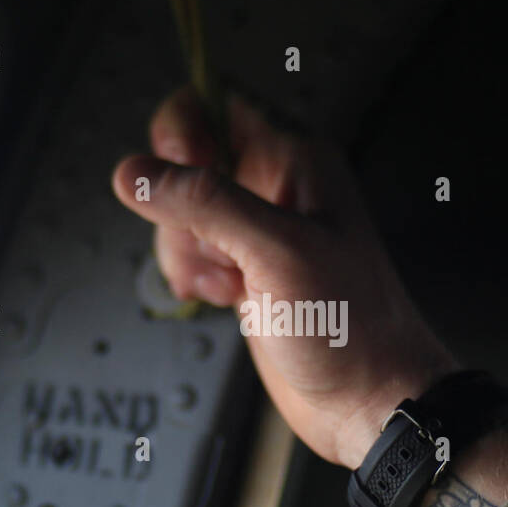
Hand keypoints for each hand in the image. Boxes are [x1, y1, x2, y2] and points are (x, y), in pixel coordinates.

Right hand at [110, 87, 456, 468]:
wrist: (369, 401)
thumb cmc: (352, 328)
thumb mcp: (276, 253)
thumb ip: (205, 202)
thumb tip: (138, 172)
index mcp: (297, 162)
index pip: (216, 105)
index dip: (183, 133)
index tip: (181, 177)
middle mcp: (277, 188)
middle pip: (185, 165)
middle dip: (181, 212)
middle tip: (218, 247)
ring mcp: (258, 232)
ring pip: (182, 214)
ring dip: (187, 252)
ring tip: (230, 282)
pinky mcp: (246, 271)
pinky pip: (193, 253)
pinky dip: (194, 275)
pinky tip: (225, 298)